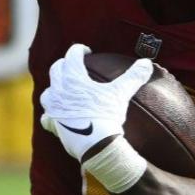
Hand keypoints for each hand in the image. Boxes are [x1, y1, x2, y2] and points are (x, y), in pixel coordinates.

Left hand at [38, 43, 152, 160]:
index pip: (72, 55)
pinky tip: (55, 117)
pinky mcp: (54, 125)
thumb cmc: (107, 115)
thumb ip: (133, 76)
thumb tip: (147, 63)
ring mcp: (54, 109)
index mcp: (73, 78)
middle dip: (64, 65)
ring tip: (62, 89)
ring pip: (47, 93)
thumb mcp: (122, 93)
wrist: (96, 144)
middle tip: (73, 65)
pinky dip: (50, 116)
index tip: (86, 51)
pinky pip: (47, 118)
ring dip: (54, 88)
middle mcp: (59, 91)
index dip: (79, 50)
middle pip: (56, 70)